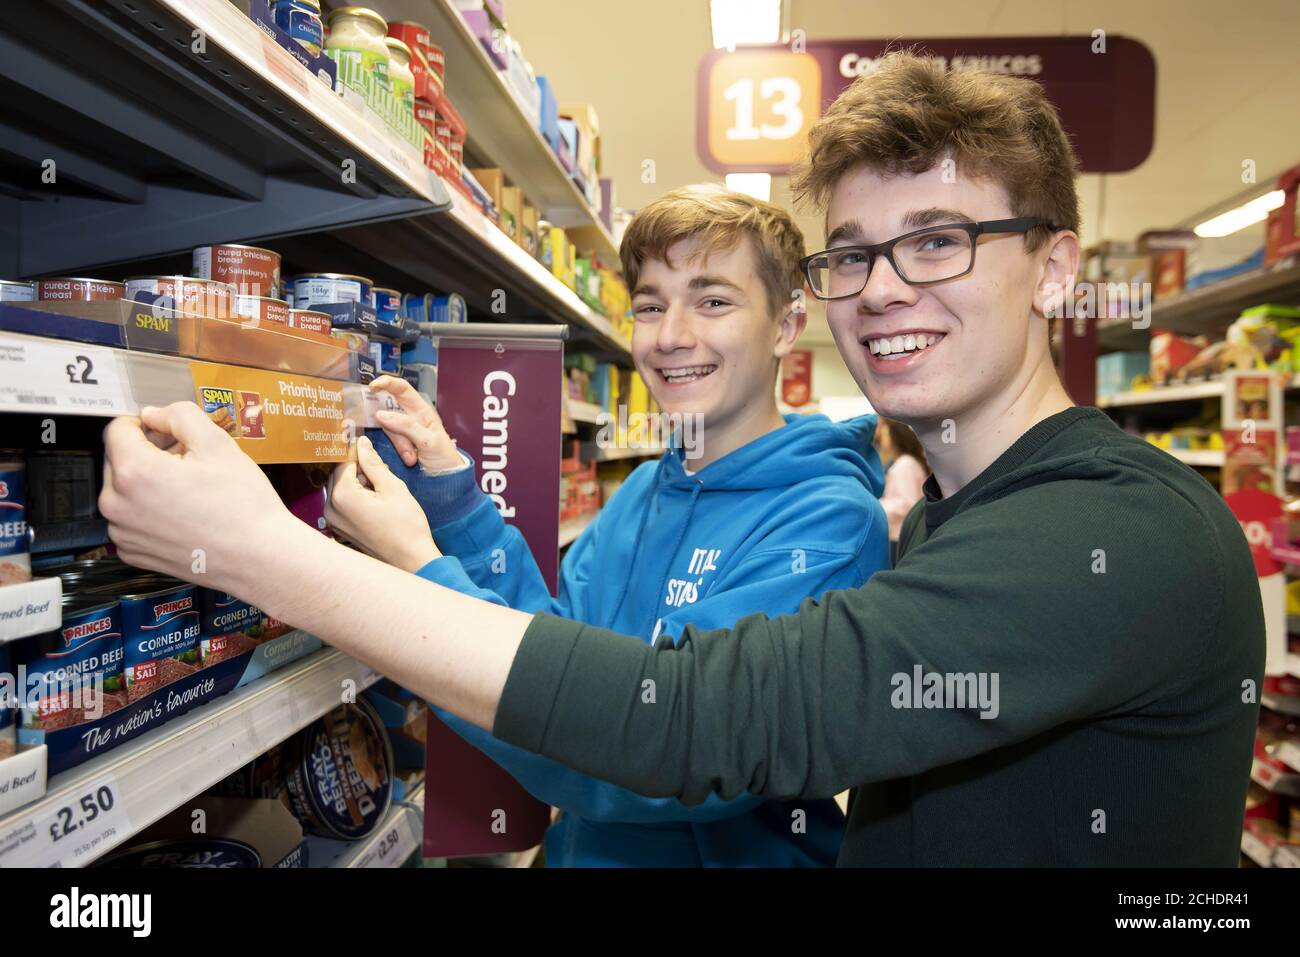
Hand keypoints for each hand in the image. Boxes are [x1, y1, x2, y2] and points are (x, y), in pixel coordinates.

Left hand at [100, 403, 306, 591]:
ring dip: (148, 482)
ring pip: (124, 490)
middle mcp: (117, 504)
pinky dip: (150, 511)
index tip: (170, 433)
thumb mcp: (218, 444)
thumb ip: (179, 416)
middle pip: (119, 459)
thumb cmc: (243, 506)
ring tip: (189, 490)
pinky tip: (184, 513)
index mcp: (134, 472)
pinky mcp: (133, 553)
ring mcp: (123, 533)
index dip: (147, 424)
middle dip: (148, 453)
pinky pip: (131, 518)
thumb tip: (154, 415)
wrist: (259, 559)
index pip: (118, 429)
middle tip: (189, 461)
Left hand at [326, 434, 440, 572]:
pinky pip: (343, 502)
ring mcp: (334, 521)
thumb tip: (362, 444)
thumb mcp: (393, 488)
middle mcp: (331, 508)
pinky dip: (356, 494)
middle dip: (356, 465)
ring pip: (340, 487)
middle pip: (339, 474)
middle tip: (379, 463)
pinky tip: (375, 497)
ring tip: (380, 482)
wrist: (411, 560)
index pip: (343, 460)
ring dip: (357, 480)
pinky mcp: (340, 529)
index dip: (356, 449)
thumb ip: (373, 464)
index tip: (366, 439)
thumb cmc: (406, 526)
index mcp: (343, 496)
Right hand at [369, 375, 462, 472]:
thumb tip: (381, 414)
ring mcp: (404, 431)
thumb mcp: (428, 440)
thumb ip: (406, 426)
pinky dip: (398, 452)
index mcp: (422, 411)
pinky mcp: (399, 445)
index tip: (372, 386)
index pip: (402, 389)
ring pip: (389, 429)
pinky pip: (389, 443)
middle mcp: (411, 418)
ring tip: (413, 458)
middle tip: (408, 448)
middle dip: (392, 429)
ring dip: (400, 445)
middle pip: (389, 411)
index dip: (387, 383)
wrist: (447, 480)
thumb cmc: (445, 458)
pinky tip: (410, 461)